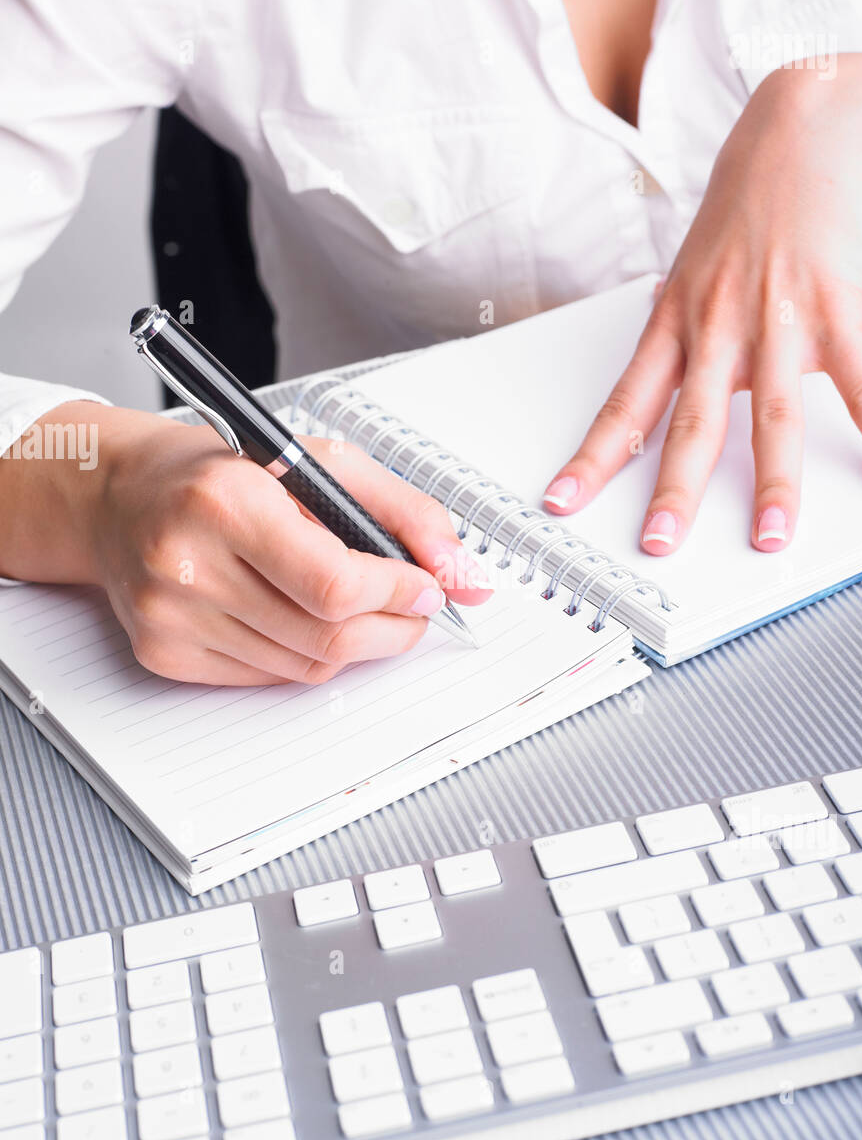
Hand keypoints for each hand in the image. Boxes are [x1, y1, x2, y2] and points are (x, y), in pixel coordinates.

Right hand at [44, 407, 490, 683]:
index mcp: (225, 500)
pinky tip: (307, 620)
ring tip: (365, 609)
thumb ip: (405, 512)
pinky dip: (307, 657)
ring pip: (305, 666)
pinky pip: (269, 678)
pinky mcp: (163, 654)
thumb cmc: (222, 472)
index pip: (336, 584)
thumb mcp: (321, 461)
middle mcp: (188, 563)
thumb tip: (463, 573)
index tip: (425, 586)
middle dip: (392, 627)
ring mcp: (171, 617)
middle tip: (413, 605)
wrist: (119, 496)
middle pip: (327, 636)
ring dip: (356, 645)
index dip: (398, 594)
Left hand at [544, 57, 861, 553]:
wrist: (811, 128)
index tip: (563, 502)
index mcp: (677, 323)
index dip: (593, 458)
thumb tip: (665, 382)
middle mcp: (718, 324)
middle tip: (660, 542)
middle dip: (674, 490)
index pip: (624, 404)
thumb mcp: (696, 271)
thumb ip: (683, 335)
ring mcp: (777, 316)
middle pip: (691, 421)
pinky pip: (860, 381)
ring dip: (775, 481)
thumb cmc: (752, 205)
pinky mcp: (836, 304)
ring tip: (772, 535)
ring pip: (772, 413)